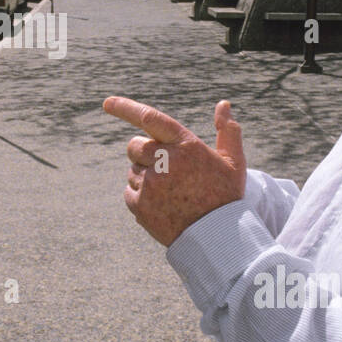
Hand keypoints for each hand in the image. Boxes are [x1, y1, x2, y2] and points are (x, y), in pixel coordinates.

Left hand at [102, 96, 247, 246]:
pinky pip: (130, 192)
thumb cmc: (226, 196)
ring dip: (146, 176)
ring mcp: (150, 184)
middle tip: (165, 168)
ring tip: (171, 192)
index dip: (125, 107)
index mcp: (185, 145)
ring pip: (133, 170)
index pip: (149, 118)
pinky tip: (162, 205)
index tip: (107, 103)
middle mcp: (165, 161)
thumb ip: (228, 131)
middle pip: (135, 146)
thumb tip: (223, 104)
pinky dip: (141, 196)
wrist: (218, 238)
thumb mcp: (234, 162)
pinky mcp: (140, 205)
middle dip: (143, 152)